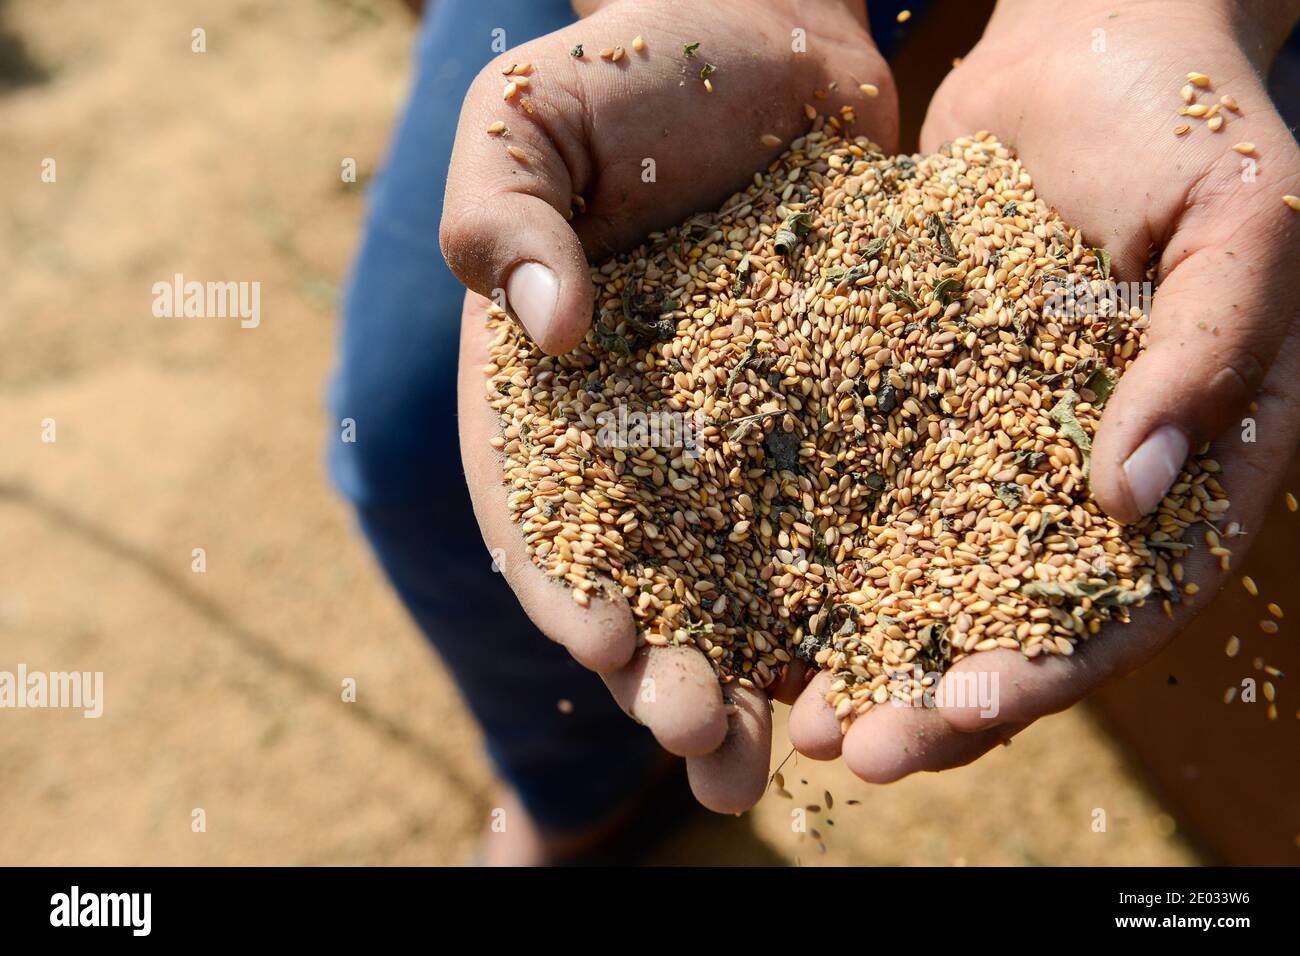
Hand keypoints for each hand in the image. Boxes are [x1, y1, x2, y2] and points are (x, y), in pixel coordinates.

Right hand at [446, 0, 897, 810]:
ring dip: (754, 683)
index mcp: (547, 399)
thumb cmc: (635, 70)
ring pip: (738, 592)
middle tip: (703, 748)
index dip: (568, 589)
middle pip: (643, 587)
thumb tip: (548, 331)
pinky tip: (875, 672)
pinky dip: (846, 609)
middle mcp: (638, 447)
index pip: (542, 516)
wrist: (772, 40)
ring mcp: (733, 451)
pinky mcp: (825, 432)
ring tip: (777, 765)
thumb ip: (504, 215)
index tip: (611, 643)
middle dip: (667, 679)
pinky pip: (832, 532)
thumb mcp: (530, 122)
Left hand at [787, 0, 1299, 779]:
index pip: (1128, 604)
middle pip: (1011, 617)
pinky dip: (818, 547)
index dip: (1050, 672)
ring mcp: (996, 442)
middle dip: (933, 696)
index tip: (962, 717)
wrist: (1087, 43)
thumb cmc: (1187, 122)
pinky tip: (752, 594)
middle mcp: (1084, 475)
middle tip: (851, 753)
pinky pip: (868, 484)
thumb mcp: (1238, 226)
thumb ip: (1206, 355)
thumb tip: (1134, 499)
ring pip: (929, 573)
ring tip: (789, 712)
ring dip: (864, 650)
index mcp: (1190, 466)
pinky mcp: (921, 398)